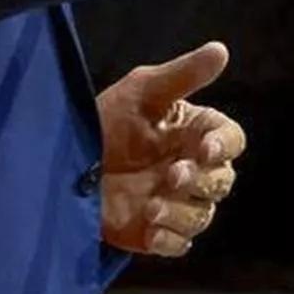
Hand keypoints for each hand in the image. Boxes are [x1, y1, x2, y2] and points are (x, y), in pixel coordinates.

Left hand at [98, 41, 244, 257]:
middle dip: (200, 181)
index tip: (205, 148)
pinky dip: (169, 240)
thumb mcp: (141, 91)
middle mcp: (192, 169)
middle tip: (171, 175)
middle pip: (222, 181)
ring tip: (151, 208)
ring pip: (203, 215)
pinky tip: (150, 230)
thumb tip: (222, 49)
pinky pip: (179, 244)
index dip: (224, 145)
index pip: (230, 140)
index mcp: (194, 133)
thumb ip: (183, 74)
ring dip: (182, 213)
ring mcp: (175, 202)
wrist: (62, 164)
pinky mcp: (156, 232)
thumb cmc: (106, 119)